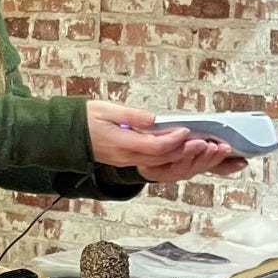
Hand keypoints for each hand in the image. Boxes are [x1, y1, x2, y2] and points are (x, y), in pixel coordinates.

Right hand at [86, 102, 245, 180]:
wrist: (66, 137)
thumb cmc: (84, 120)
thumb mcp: (104, 109)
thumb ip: (130, 115)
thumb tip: (153, 119)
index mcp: (122, 144)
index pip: (154, 147)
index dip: (174, 141)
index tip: (187, 131)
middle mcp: (128, 158)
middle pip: (165, 161)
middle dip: (190, 154)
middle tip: (211, 145)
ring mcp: (130, 162)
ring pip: (166, 167)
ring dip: (190, 161)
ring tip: (210, 152)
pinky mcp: (132, 162)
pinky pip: (160, 167)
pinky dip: (180, 163)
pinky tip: (193, 157)